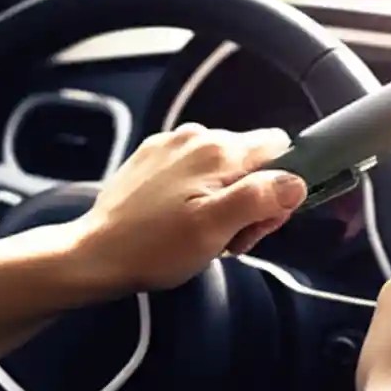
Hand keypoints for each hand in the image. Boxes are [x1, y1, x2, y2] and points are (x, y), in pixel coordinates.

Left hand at [74, 123, 307, 293]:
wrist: (95, 255)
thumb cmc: (154, 248)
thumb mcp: (215, 229)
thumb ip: (260, 199)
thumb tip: (296, 182)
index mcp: (218, 151)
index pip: (281, 148)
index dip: (281, 188)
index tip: (260, 220)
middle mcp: (197, 136)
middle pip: (253, 160)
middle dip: (252, 198)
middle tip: (229, 236)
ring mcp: (171, 144)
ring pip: (225, 166)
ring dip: (226, 198)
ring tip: (202, 232)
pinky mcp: (152, 157)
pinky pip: (195, 168)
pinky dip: (199, 193)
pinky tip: (181, 220)